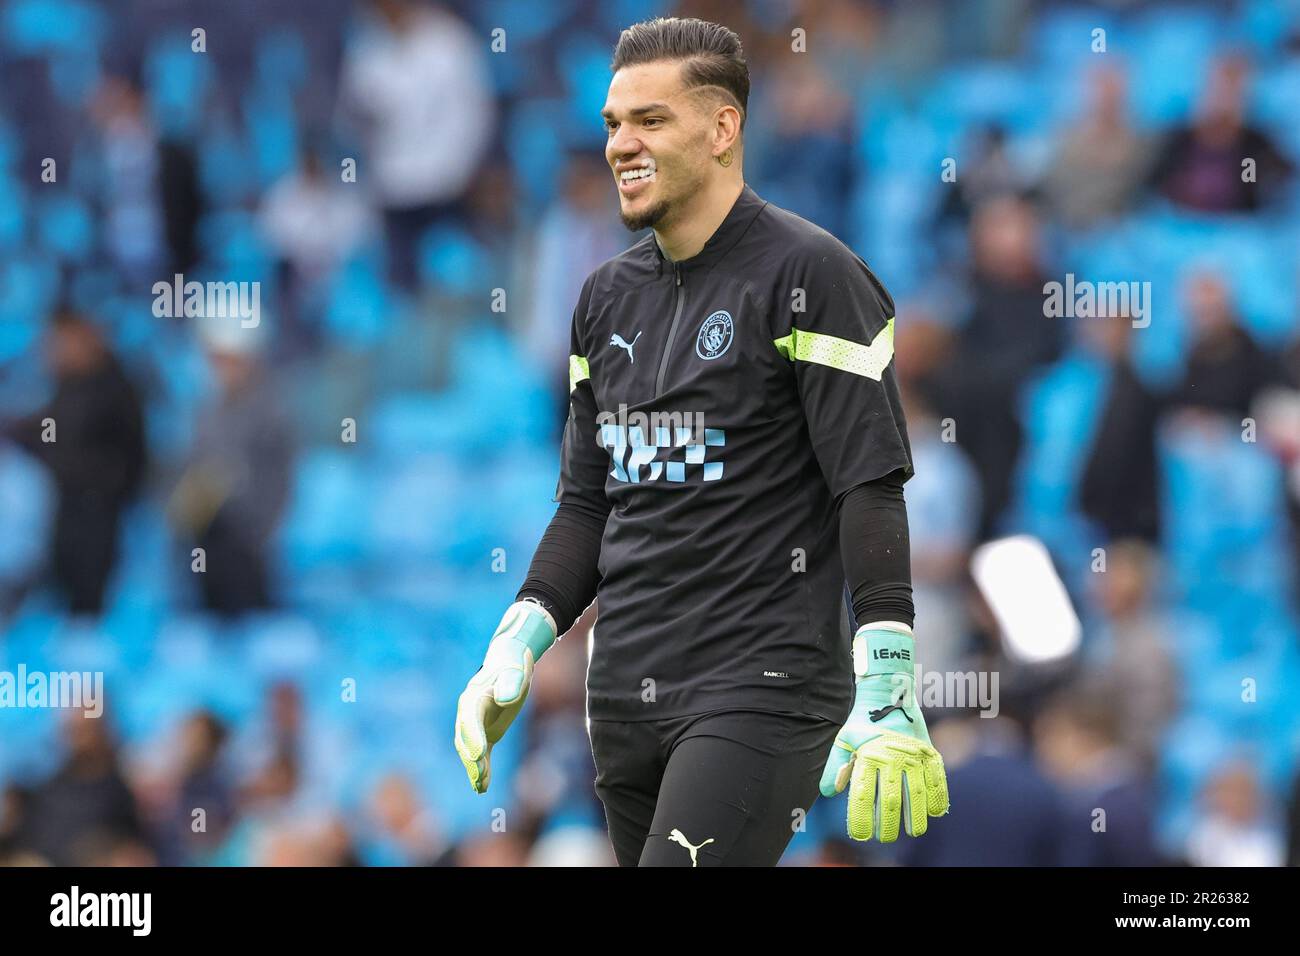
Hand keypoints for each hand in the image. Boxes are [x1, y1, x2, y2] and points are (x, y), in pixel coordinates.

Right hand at [454, 601, 556, 793]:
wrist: (509, 662)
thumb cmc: (513, 666)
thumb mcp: (515, 672)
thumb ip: (511, 684)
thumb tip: (506, 700)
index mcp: (473, 698)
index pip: (470, 721)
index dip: (473, 738)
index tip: (477, 754)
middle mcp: (468, 714)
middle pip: (466, 740)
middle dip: (472, 759)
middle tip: (480, 777)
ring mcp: (475, 725)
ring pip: (470, 751)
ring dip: (474, 769)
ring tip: (481, 787)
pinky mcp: (485, 733)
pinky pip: (481, 754)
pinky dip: (481, 770)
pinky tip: (483, 787)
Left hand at [819, 623, 948, 841]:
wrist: (888, 694)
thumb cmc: (863, 722)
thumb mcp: (845, 740)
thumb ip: (837, 767)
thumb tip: (830, 792)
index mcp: (867, 756)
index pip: (862, 795)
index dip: (861, 818)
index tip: (860, 834)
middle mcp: (890, 757)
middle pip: (890, 800)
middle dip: (888, 824)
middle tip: (885, 838)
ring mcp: (912, 755)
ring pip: (915, 793)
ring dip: (916, 816)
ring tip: (914, 831)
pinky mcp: (929, 752)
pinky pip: (937, 779)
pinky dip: (938, 796)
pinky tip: (936, 812)